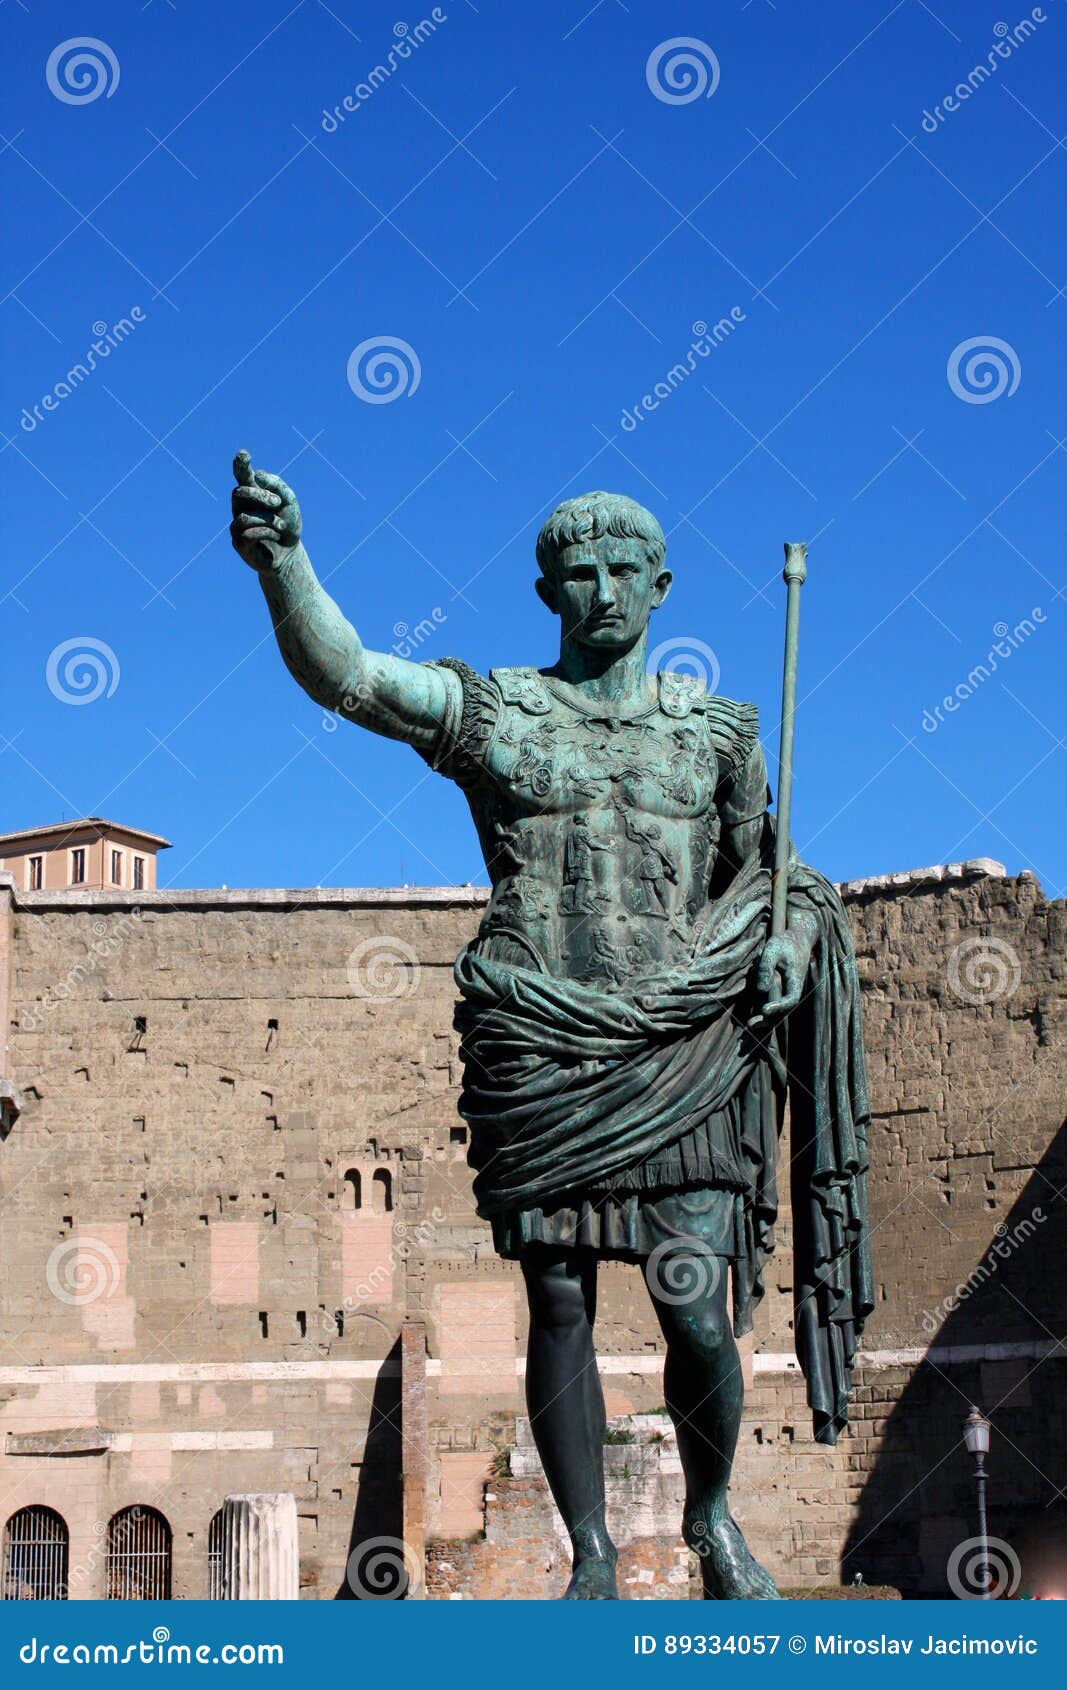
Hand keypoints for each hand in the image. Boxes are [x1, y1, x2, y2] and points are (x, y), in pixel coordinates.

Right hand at [230, 450, 301, 571]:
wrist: (289, 553)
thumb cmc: (287, 523)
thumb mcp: (289, 502)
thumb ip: (277, 485)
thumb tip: (258, 476)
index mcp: (253, 492)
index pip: (243, 475)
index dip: (241, 464)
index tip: (244, 454)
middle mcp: (241, 506)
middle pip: (240, 491)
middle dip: (259, 495)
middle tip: (278, 501)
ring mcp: (237, 524)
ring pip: (245, 515)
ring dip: (268, 519)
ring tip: (282, 525)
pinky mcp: (238, 542)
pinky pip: (248, 533)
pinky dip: (267, 532)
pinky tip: (276, 535)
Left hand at [752, 919, 814, 1027]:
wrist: (796, 940)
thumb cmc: (785, 943)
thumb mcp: (773, 949)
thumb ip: (766, 968)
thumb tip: (761, 990)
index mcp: (796, 980)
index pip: (791, 999)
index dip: (779, 1007)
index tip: (764, 1010)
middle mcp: (793, 989)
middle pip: (784, 1010)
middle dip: (768, 1019)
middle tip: (751, 1024)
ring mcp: (787, 991)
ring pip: (778, 1010)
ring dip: (765, 1019)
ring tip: (749, 1024)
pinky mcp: (780, 991)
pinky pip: (773, 1004)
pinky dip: (764, 1012)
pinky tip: (750, 1016)